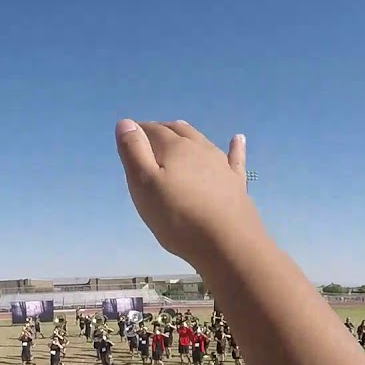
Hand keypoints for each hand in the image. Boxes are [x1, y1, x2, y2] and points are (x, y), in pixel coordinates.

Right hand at [115, 120, 255, 262]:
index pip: (153, 130)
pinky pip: (234, 158)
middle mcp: (199, 148)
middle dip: (162, 131)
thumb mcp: (144, 184)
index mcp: (174, 148)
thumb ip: (134, 151)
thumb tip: (126, 121)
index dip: (139, 130)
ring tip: (178, 132)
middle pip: (177, 132)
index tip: (129, 135)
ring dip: (187, 135)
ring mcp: (221, 164)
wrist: (226, 243)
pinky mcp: (236, 182)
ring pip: (201, 141)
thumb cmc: (177, 216)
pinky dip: (234, 147)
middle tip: (149, 136)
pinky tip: (238, 139)